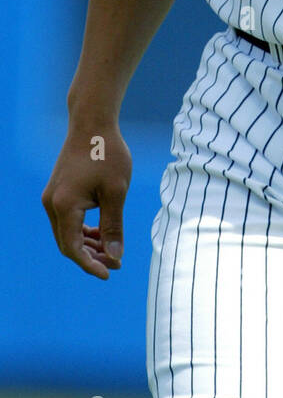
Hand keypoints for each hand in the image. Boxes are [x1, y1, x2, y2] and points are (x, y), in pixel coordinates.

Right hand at [42, 122, 131, 279]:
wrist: (92, 123)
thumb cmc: (107, 154)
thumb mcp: (116, 192)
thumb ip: (113, 226)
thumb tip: (115, 256)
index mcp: (64, 206)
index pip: (73, 248)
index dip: (90, 265)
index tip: (110, 273)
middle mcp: (51, 204)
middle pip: (67, 244)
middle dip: (90, 257)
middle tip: (116, 264)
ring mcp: (52, 198)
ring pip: (66, 233)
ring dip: (87, 245)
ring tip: (112, 252)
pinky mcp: (57, 192)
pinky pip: (67, 220)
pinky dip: (82, 230)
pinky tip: (101, 233)